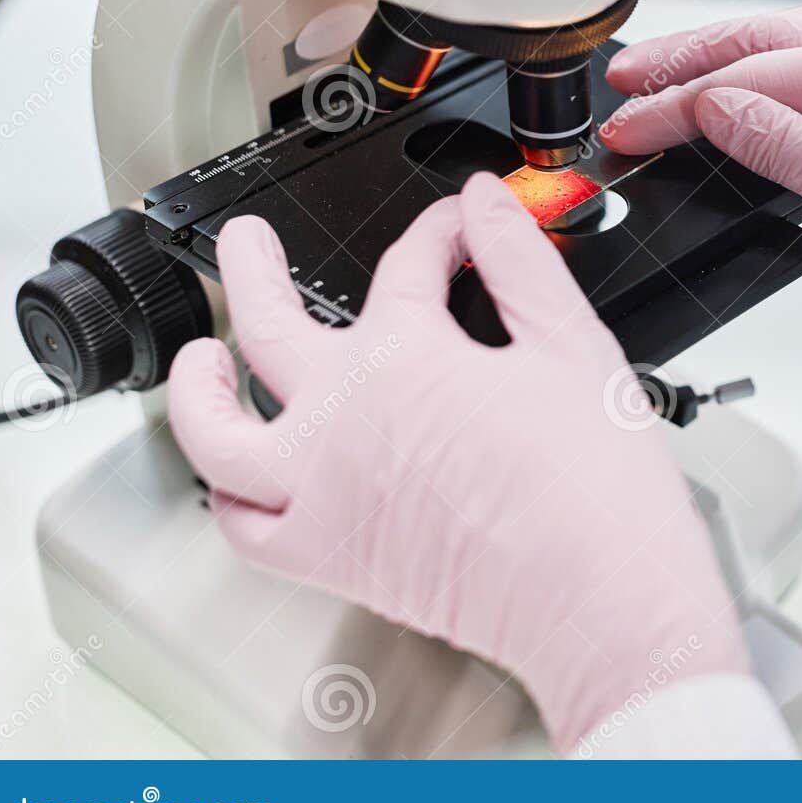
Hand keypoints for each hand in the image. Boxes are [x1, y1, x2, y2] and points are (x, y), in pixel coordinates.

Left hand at [167, 173, 748, 751]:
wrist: (603, 598)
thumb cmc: (597, 491)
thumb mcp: (572, 347)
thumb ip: (522, 262)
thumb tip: (489, 204)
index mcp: (405, 359)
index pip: (407, 266)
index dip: (438, 234)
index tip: (460, 228)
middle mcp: (342, 420)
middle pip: (268, 323)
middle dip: (255, 266)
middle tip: (248, 242)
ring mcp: (322, 493)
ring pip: (218, 435)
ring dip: (198, 388)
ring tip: (199, 359)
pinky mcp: (329, 558)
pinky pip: (246, 527)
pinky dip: (231, 495)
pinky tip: (239, 475)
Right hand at [602, 4, 801, 405]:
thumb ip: (793, 150)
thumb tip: (719, 112)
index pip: (759, 78)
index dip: (684, 102)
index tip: (629, 124)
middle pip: (769, 44)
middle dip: (691, 60)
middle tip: (625, 81)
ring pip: (794, 60)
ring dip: (728, 70)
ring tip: (668, 85)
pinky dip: (770, 96)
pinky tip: (746, 111)